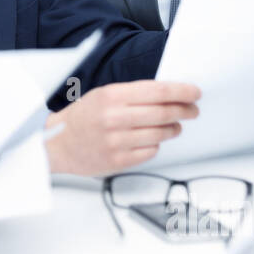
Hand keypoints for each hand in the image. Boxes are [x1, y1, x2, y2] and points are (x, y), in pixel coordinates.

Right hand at [45, 80, 199, 176]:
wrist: (58, 144)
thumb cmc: (83, 117)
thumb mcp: (104, 95)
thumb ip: (133, 94)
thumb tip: (168, 94)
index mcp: (112, 96)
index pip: (158, 92)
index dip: (182, 92)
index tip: (195, 93)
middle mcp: (114, 118)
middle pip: (164, 113)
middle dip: (184, 111)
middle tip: (192, 110)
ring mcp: (117, 141)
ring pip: (160, 134)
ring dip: (173, 128)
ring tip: (174, 126)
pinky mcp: (118, 160)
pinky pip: (150, 151)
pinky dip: (155, 144)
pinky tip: (152, 139)